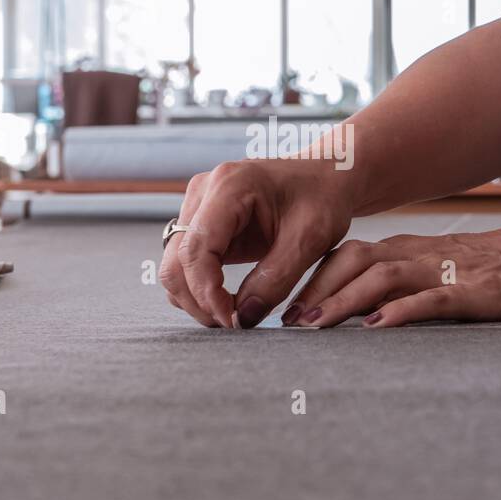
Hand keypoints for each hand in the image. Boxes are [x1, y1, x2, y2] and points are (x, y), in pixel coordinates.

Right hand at [159, 158, 354, 327]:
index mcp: (228, 186)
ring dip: (196, 297)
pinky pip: (186, 263)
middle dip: (199, 300)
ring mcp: (197, 205)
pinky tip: (226, 301)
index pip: (197, 250)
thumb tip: (244, 318)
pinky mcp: (202, 221)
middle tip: (233, 324)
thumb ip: (276, 280)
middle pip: (176, 260)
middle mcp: (203, 191)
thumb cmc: (322, 198)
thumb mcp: (310, 239)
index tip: (233, 320)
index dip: (207, 292)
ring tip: (231, 316)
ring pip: (175, 265)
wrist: (325, 175)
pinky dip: (199, 288)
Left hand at [283, 222, 500, 327]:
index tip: (286, 308)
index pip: (348, 255)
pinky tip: (378, 326)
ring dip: (344, 300)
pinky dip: (402, 310)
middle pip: (354, 260)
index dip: (312, 278)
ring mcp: (448, 271)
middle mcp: (421, 255)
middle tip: (288, 321)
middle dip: (316, 289)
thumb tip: (359, 314)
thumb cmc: (498, 271)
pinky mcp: (476, 291)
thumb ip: (404, 286)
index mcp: (411, 250)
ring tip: (316, 325)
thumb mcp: (442, 273)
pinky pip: (433, 298)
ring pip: (383, 277)